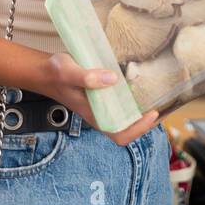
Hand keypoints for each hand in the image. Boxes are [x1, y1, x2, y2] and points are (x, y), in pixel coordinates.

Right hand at [40, 52, 158, 145]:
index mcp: (93, 115)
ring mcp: (100, 106)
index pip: (119, 134)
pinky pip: (120, 103)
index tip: (152, 114)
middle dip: (145, 121)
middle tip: (160, 104)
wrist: (44, 71)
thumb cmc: (55, 74)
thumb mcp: (68, 71)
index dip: (138, 129)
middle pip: (126, 128)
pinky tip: (137, 83)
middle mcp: (99, 114)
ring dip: (139, 110)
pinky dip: (131, 98)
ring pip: (124, 116)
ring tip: (154, 95)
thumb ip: (87, 76)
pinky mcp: (101, 96)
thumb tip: (113, 79)